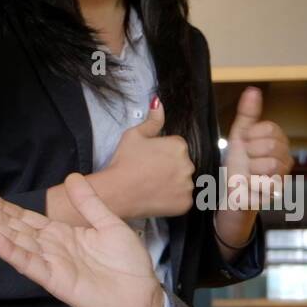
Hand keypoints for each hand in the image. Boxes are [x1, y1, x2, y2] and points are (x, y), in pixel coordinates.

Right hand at [0, 174, 166, 306]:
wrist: (143, 297)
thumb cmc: (128, 266)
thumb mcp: (109, 223)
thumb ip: (89, 202)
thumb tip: (72, 178)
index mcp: (60, 235)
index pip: (23, 217)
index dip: (1, 206)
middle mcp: (50, 249)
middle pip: (11, 228)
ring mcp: (50, 264)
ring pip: (14, 243)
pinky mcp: (56, 280)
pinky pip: (29, 264)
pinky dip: (11, 251)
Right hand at [99, 98, 194, 218]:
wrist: (117, 191)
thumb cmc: (124, 161)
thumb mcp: (134, 134)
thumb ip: (153, 120)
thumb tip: (159, 103)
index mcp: (179, 145)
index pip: (177, 148)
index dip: (163, 154)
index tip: (150, 160)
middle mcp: (188, 164)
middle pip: (183, 165)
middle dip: (171, 168)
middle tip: (151, 174)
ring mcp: (188, 185)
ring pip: (184, 183)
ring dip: (174, 184)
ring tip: (153, 186)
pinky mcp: (185, 203)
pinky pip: (183, 200)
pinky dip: (174, 200)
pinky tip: (158, 197)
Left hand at [222, 87, 293, 207]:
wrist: (231, 190)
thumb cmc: (237, 163)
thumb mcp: (239, 135)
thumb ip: (248, 113)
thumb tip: (253, 90)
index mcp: (278, 139)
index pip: (269, 128)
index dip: (251, 136)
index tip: (246, 144)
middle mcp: (286, 156)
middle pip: (271, 145)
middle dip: (251, 153)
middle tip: (247, 160)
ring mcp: (284, 175)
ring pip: (271, 165)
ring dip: (252, 170)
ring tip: (250, 173)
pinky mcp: (279, 193)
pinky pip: (266, 185)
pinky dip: (252, 185)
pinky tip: (252, 186)